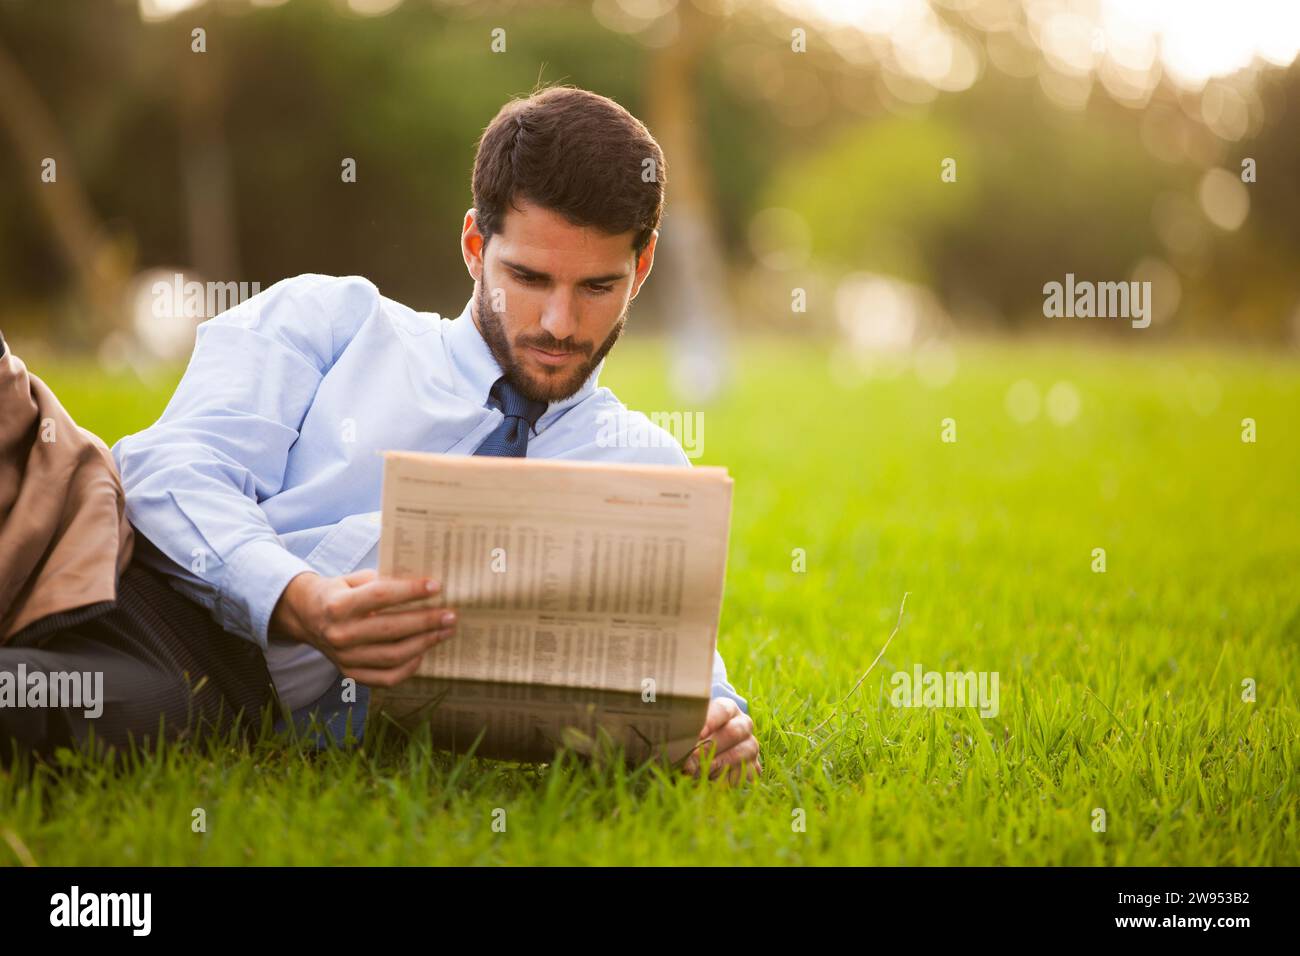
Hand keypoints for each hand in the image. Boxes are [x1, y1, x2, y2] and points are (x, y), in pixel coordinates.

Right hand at [270, 569, 455, 686]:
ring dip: (424, 643)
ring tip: (444, 631)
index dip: (410, 591)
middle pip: (390, 629)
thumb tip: (423, 585)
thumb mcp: (355, 579)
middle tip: (450, 615)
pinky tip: (423, 652)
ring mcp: (344, 657)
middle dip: (426, 622)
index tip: (436, 586)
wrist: (306, 617)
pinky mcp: (350, 673)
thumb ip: (384, 581)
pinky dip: (409, 667)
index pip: (380, 597)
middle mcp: (339, 634)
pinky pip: (386, 678)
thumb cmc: (339, 593)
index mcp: (338, 605)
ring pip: (392, 656)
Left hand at [681, 697, 760, 783]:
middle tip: (690, 759)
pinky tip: (710, 782)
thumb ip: (682, 729)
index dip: (710, 721)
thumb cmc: (694, 734)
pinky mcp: (754, 767)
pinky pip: (744, 775)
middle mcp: (743, 725)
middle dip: (710, 748)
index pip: (722, 710)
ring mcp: (751, 746)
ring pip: (740, 755)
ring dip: (716, 766)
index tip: (697, 734)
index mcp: (728, 709)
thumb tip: (670, 741)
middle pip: (733, 732)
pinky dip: (726, 782)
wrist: (713, 748)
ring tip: (696, 773)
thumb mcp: (689, 727)